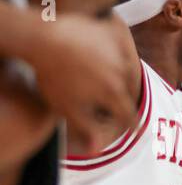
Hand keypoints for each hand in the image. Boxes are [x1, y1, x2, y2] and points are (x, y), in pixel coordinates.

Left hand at [26, 14, 137, 150]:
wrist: (41, 38)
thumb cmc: (52, 75)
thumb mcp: (67, 108)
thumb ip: (87, 129)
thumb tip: (97, 152)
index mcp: (114, 92)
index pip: (130, 114)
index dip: (133, 126)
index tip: (137, 132)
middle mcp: (123, 72)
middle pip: (132, 91)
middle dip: (125, 99)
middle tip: (115, 102)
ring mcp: (120, 50)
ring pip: (132, 68)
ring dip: (126, 76)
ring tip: (112, 79)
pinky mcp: (115, 32)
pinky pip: (126, 45)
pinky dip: (123, 50)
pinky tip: (110, 54)